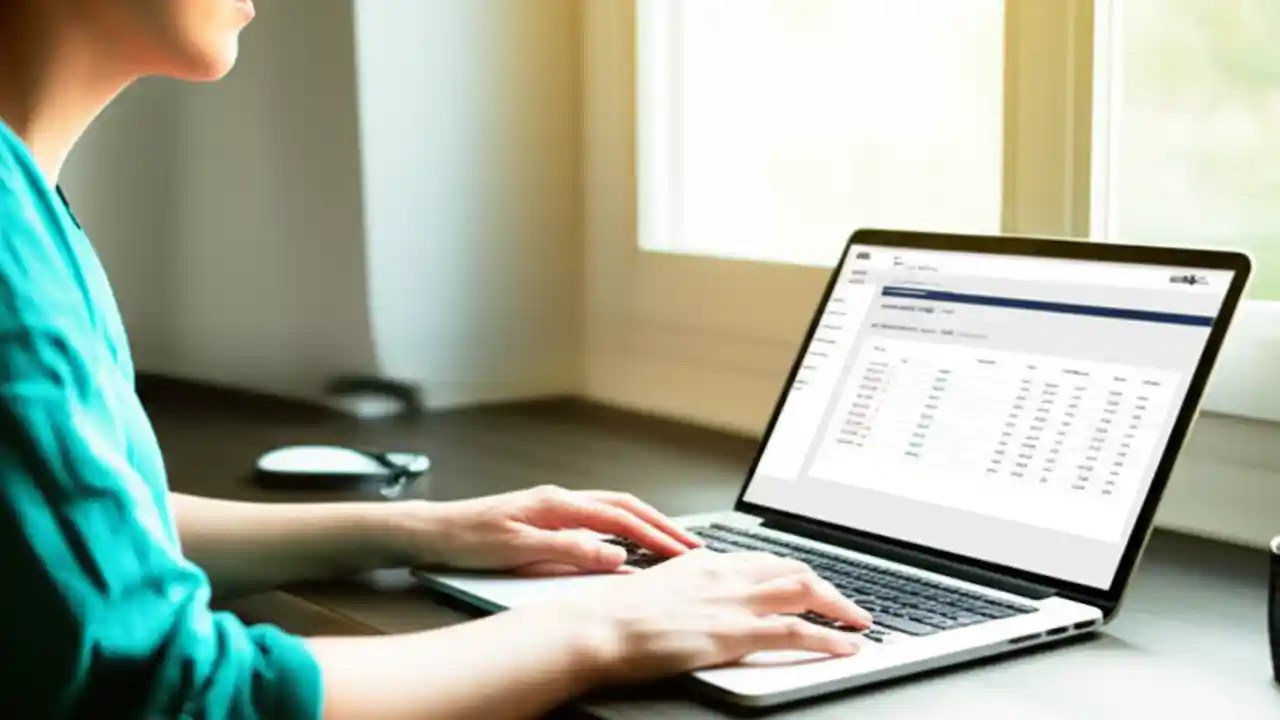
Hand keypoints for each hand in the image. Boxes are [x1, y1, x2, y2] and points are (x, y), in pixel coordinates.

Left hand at [401, 485, 701, 575]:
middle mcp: (560, 498)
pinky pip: (597, 517)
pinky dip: (622, 527)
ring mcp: (554, 505)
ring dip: (644, 524)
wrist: (432, 530)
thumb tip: (615, 555)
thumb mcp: (519, 550)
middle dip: (661, 525)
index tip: (681, 551)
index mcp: (558, 503)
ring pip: (613, 509)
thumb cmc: (467, 539)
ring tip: (670, 542)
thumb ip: (569, 550)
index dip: (655, 535)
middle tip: (691, 546)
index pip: (620, 517)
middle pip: (625, 506)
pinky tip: (627, 541)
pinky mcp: (546, 516)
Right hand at [530, 549, 873, 682]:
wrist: (597, 626)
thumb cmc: (615, 615)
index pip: (767, 560)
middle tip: (846, 606)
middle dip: (828, 589)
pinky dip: (827, 638)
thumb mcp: (658, 588)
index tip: (814, 584)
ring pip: (804, 592)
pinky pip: (795, 632)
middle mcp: (726, 575)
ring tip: (859, 624)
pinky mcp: (732, 633)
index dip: (798, 573)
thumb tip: (696, 596)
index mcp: (707, 563)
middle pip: (794, 570)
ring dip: (839, 608)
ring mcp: (732, 603)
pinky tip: (844, 647)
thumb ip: (686, 588)